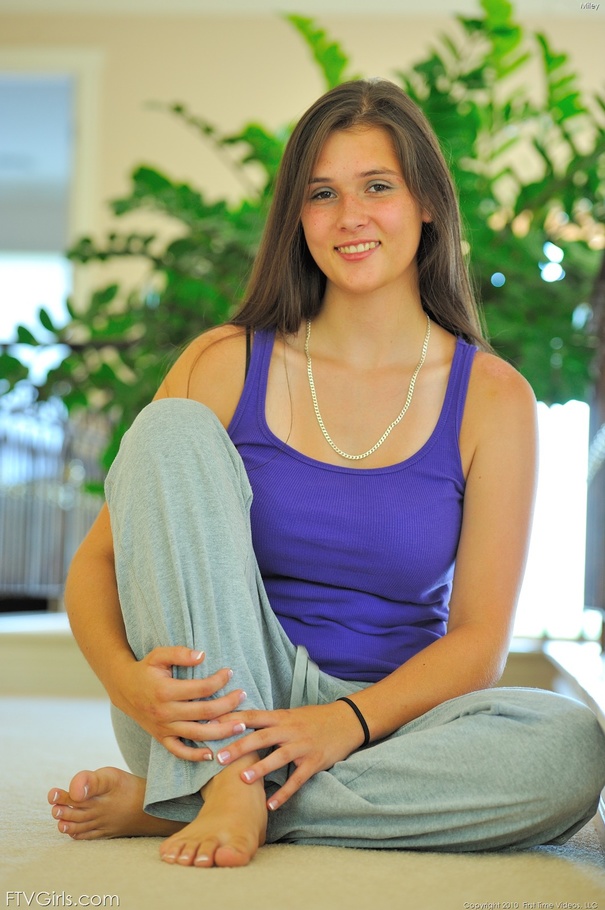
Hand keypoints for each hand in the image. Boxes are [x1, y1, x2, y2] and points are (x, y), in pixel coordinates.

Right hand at [115, 646, 247, 760]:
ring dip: (221, 731)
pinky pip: (179, 751)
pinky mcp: (161, 738)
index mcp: (165, 691)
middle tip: (243, 696)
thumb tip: (202, 655)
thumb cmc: (145, 669)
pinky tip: (212, 755)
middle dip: (228, 705)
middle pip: (205, 713)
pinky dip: (195, 756)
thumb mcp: (158, 655)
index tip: (230, 673)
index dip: (219, 681)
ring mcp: (163, 728)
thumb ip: (179, 653)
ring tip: (240, 726)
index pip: (201, 688)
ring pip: (197, 734)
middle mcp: (165, 712)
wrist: (124, 688)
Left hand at [211, 702, 365, 808]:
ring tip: (243, 779)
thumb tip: (241, 723)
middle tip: (219, 757)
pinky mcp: (315, 761)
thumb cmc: (315, 718)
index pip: (253, 716)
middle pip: (261, 736)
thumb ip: (270, 721)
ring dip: (261, 768)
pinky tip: (271, 805)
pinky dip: (284, 793)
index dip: (233, 719)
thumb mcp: (292, 714)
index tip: (212, 724)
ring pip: (279, 757)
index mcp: (282, 717)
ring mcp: (303, 746)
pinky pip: (298, 779)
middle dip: (239, 746)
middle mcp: (290, 729)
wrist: (348, 720)